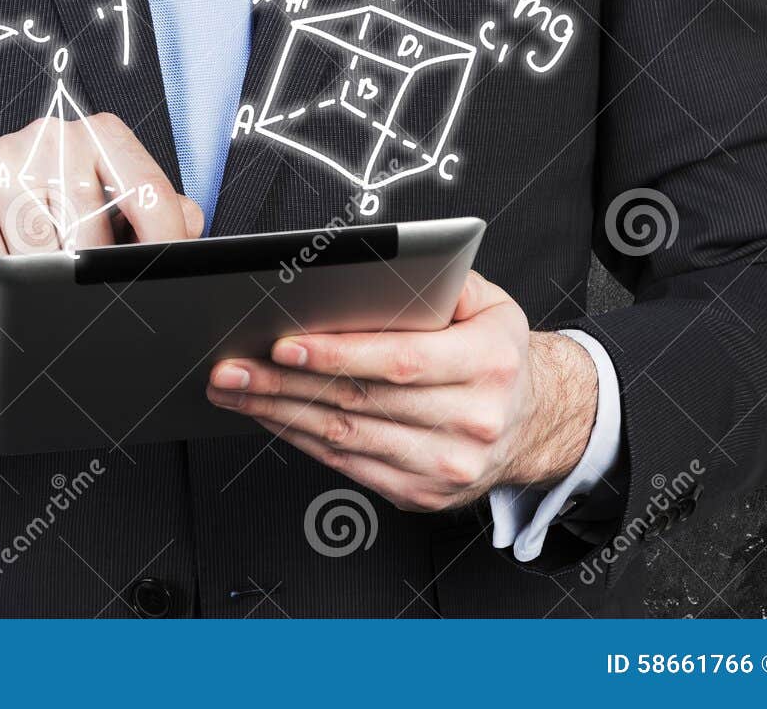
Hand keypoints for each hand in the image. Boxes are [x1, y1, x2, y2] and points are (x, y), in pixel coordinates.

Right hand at [0, 112, 201, 335]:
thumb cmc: (45, 214)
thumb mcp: (106, 207)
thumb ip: (156, 213)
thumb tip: (190, 228)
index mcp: (102, 135)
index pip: (147, 191)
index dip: (164, 245)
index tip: (170, 285)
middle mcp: (54, 136)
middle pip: (92, 232)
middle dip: (95, 282)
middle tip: (96, 310)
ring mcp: (1, 157)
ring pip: (39, 252)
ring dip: (43, 290)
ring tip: (44, 299)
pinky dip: (1, 292)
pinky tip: (5, 294)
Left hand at [205, 272, 597, 510]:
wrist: (534, 420)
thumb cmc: (496, 352)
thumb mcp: (489, 303)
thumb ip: (438, 281)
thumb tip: (370, 272)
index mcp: (489, 364)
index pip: (400, 361)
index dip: (338, 355)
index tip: (283, 344)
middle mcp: (473, 420)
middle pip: (361, 402)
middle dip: (285, 384)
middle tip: (232, 369)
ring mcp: (448, 466)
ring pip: (346, 439)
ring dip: (280, 414)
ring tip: (235, 391)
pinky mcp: (424, 493)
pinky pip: (349, 466)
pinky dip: (302, 441)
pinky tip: (271, 418)